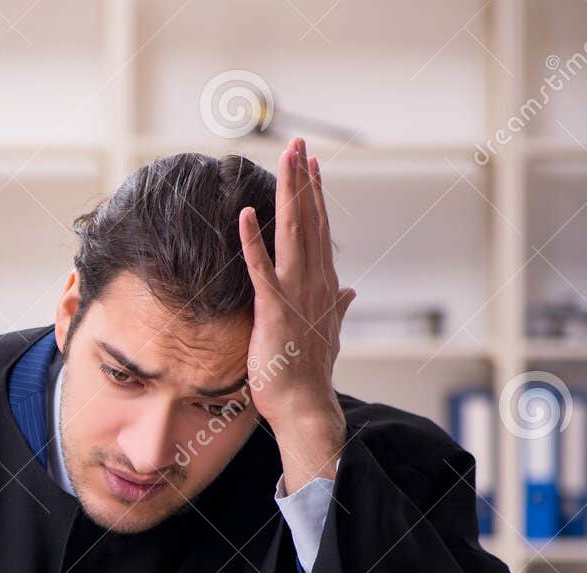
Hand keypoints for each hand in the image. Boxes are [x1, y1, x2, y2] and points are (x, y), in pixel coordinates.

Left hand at [238, 136, 352, 491]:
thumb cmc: (309, 372)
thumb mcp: (327, 333)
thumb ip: (338, 308)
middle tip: (298, 143)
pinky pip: (262, 271)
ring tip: (285, 160)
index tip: (311, 164)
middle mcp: (315, 282)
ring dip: (288, 195)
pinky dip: (253, 243)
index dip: (315, 195)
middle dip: (303, 180)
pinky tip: (246, 215)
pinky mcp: (275, 312)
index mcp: (323, 285)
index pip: (319, 230)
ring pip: (293, 234)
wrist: (305, 405)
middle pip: (309, 221)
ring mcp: (297, 295)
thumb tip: (351, 291)